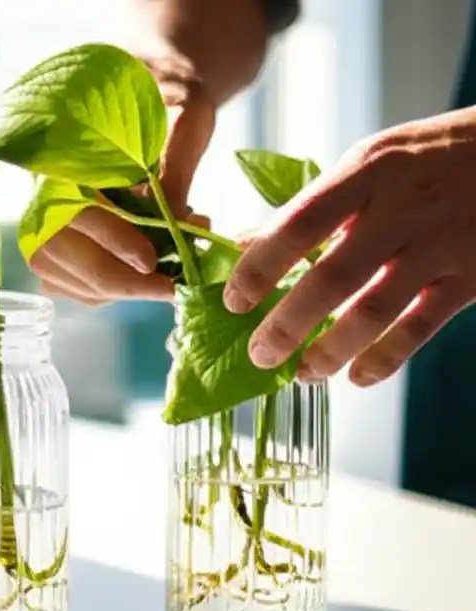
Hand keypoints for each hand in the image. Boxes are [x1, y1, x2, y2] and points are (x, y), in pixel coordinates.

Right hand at [30, 64, 214, 305]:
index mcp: (61, 149)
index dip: (112, 239)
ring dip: (115, 290)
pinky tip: (144, 279)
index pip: (74, 205)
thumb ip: (174, 170)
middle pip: (58, 253)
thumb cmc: (168, 92)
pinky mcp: (57, 241)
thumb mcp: (184, 117)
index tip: (152, 261)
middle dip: (119, 279)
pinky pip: (69, 283)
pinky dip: (106, 293)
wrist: (152, 85)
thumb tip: (174, 230)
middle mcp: (39, 187)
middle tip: (170, 287)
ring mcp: (42, 218)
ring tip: (168, 276)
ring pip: (60, 276)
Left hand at [224, 107, 475, 385]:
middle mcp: (403, 208)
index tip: (234, 302)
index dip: (259, 268)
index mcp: (367, 172)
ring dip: (331, 350)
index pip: (298, 224)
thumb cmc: (430, 159)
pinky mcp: (474, 275)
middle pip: (332, 277)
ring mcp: (441, 244)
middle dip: (287, 324)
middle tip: (260, 354)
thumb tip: (243, 242)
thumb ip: (314, 205)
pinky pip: (422, 326)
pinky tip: (357, 377)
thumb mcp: (371, 162)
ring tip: (303, 373)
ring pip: (375, 310)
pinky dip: (386, 357)